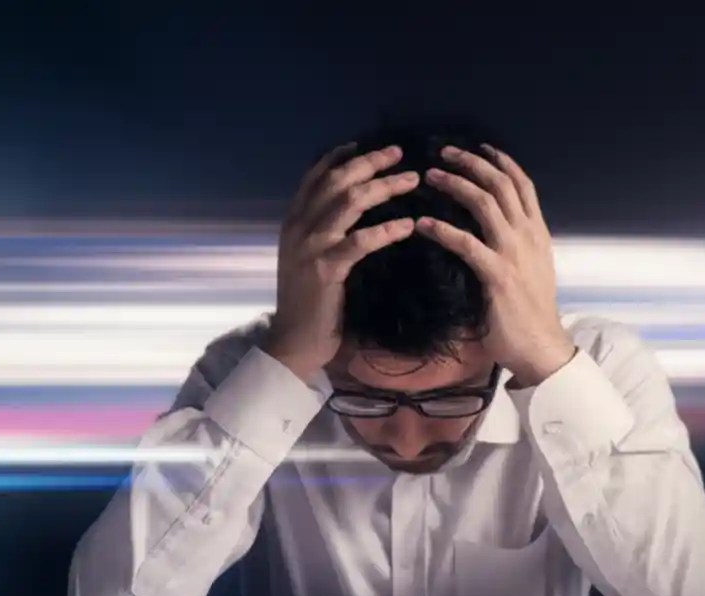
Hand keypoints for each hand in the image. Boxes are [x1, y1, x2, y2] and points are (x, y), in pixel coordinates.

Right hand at [265, 142, 420, 379]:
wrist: (293, 341)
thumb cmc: (309, 302)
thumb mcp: (309, 257)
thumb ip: (323, 232)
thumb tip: (352, 208)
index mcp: (294, 222)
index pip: (315, 178)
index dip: (340, 157)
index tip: (365, 145)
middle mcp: (298, 227)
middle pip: (336, 181)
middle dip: (369, 163)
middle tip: (399, 154)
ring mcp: (310, 247)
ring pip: (349, 203)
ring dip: (384, 187)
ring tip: (411, 180)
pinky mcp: (326, 270)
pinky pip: (360, 241)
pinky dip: (386, 229)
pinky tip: (408, 225)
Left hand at [415, 143, 575, 386]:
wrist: (542, 345)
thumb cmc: (531, 311)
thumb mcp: (533, 267)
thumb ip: (517, 244)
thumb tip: (495, 229)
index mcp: (537, 232)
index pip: (522, 184)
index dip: (501, 161)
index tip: (480, 146)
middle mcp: (528, 235)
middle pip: (500, 184)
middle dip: (471, 162)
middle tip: (443, 152)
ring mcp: (513, 253)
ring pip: (484, 203)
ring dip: (455, 184)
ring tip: (429, 176)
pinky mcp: (498, 275)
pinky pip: (466, 244)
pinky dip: (442, 229)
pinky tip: (422, 223)